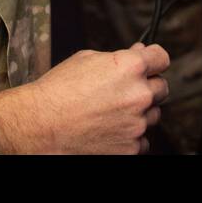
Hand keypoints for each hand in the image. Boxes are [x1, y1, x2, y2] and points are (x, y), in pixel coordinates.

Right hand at [0, 43, 169, 153]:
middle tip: (125, 90)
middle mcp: (138, 95)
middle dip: (147, 86)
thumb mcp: (87, 60)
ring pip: (153, 115)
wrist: (40, 125)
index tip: (150, 64)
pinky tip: (111, 129)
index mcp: (130, 67)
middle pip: (162, 88)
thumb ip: (119, 57)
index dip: (154, 60)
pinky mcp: (131, 148)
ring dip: (139, 112)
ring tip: (111, 112)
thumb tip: (138, 54)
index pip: (162, 58)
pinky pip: (142, 140)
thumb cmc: (58, 92)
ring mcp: (136, 124)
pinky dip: (131, 136)